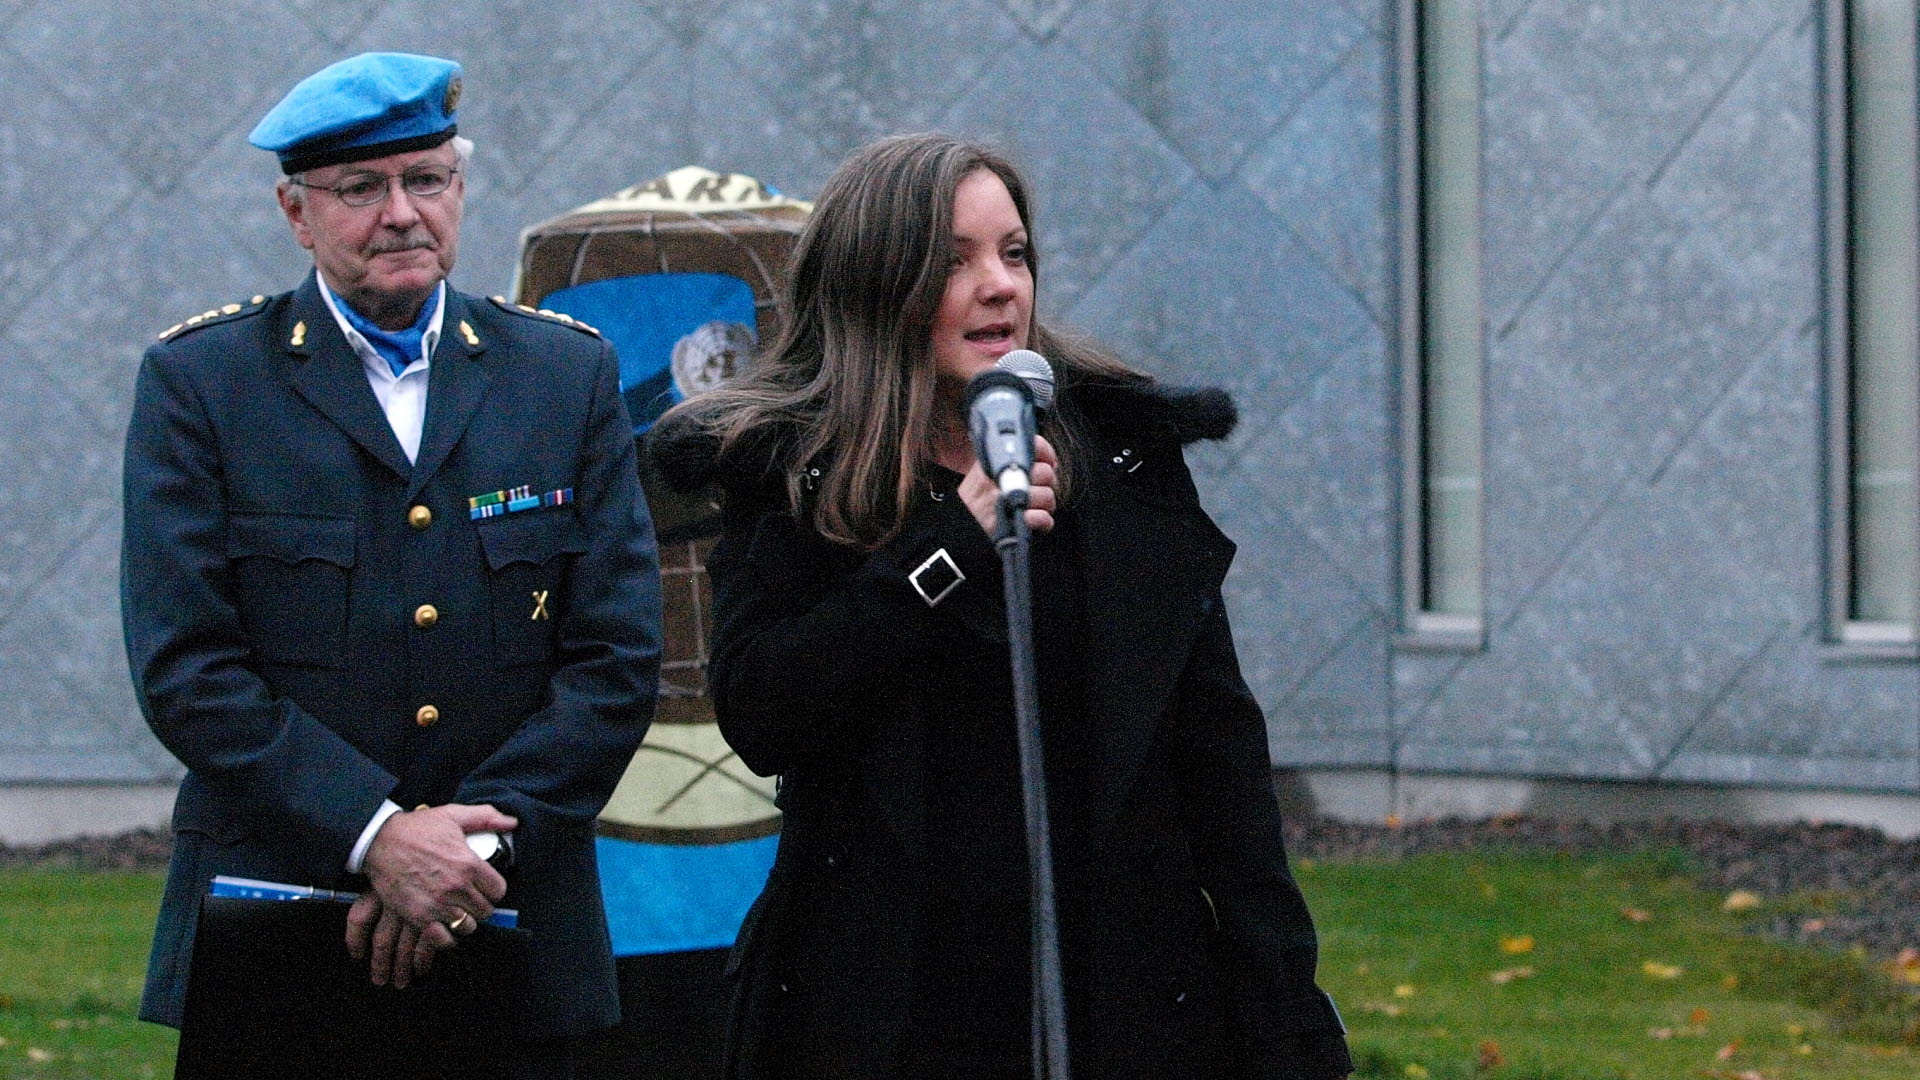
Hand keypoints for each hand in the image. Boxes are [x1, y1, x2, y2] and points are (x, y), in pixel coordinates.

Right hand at [351, 803, 515, 985]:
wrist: (378, 841)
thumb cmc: (416, 828)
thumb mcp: (453, 815)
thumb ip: (486, 817)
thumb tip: (512, 822)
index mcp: (469, 864)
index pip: (498, 891)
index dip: (493, 890)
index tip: (485, 888)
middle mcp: (456, 886)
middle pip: (485, 911)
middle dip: (480, 906)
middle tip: (470, 900)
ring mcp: (437, 904)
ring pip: (467, 927)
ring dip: (464, 921)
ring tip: (456, 911)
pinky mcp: (418, 917)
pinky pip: (443, 940)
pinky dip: (445, 937)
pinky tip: (443, 925)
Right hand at [959, 434, 1056, 536]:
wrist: (960, 527)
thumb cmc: (972, 503)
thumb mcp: (981, 474)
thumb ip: (1005, 461)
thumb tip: (1044, 460)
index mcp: (997, 463)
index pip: (1033, 445)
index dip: (1045, 454)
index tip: (1048, 462)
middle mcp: (1004, 478)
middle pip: (1046, 473)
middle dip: (1047, 484)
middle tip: (1036, 490)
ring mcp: (1010, 500)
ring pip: (1048, 496)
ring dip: (1045, 505)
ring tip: (1032, 508)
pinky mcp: (1016, 523)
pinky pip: (1043, 518)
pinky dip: (1043, 522)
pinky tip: (1033, 522)